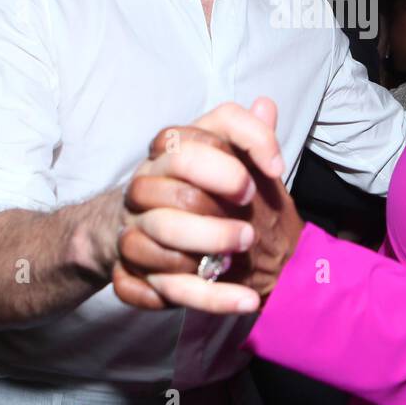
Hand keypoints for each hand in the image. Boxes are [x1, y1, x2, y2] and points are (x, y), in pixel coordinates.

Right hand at [114, 101, 304, 314]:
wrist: (132, 232)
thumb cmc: (193, 189)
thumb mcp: (223, 159)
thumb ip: (245, 135)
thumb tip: (266, 104)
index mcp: (167, 153)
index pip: (190, 140)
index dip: (232, 155)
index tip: (274, 172)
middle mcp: (144, 186)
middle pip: (175, 192)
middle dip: (218, 212)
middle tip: (252, 228)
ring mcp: (133, 229)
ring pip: (160, 236)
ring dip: (207, 247)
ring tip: (243, 254)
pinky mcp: (131, 272)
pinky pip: (160, 287)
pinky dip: (207, 298)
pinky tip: (245, 300)